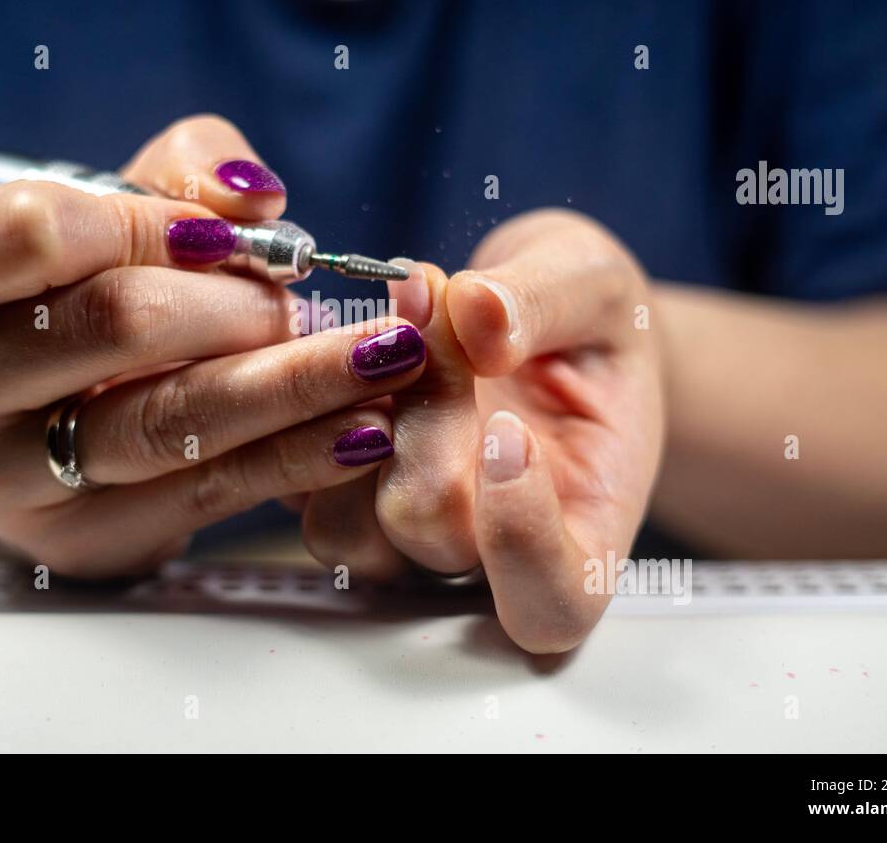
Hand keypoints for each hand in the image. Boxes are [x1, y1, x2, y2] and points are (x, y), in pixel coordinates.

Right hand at [0, 115, 426, 576]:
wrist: (20, 423)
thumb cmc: (70, 297)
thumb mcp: (103, 211)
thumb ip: (178, 172)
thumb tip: (254, 194)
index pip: (43, 228)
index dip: (155, 221)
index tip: (236, 236)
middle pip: (122, 322)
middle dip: (242, 305)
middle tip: (311, 303)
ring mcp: (0, 472)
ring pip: (172, 419)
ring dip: (297, 383)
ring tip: (387, 358)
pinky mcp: (73, 537)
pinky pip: (205, 491)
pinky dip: (296, 456)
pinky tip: (363, 431)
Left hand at [301, 209, 664, 652]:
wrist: (539, 315)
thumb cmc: (588, 321)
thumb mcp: (594, 282)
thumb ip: (548, 300)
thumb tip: (478, 314)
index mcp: (579, 531)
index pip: (551, 603)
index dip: (519, 536)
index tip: (510, 428)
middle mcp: (481, 548)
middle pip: (429, 530)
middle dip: (429, 412)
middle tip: (444, 313)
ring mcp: (398, 527)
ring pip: (341, 519)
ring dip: (361, 406)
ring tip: (400, 323)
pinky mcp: (332, 489)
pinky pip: (291, 472)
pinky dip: (310, 399)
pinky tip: (354, 333)